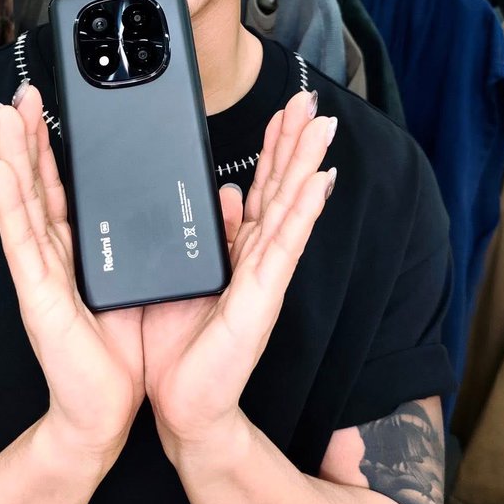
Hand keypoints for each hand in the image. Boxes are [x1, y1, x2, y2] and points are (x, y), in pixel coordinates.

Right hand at [0, 84, 144, 459]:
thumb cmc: (120, 349)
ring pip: (20, 202)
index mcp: (75, 250)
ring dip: (11, 157)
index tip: (47, 107)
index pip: (58, 187)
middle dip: (25, 138)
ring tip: (3, 118)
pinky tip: (0, 172)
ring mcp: (38, 272)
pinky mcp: (37, 293)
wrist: (103, 407)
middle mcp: (50, 255)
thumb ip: (145, 238)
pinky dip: (8, 203)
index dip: (49, 146)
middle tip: (19, 95)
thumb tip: (163, 200)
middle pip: (33, 185)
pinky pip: (20, 239)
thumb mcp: (139, 278)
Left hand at [141, 90, 336, 454]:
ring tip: (322, 127)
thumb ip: (213, 232)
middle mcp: (259, 257)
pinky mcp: (262, 295)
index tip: (285, 112)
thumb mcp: (190, 273)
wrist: (184, 402)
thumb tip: (229, 190)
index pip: (262, 187)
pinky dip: (303, 211)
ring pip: (290, 207)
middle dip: (295, 142)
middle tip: (310, 101)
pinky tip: (320, 183)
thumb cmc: (182, 344)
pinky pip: (285, 243)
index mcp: (239, 250)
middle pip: (282, 187)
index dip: (274, 148)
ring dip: (307, 164)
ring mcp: (265, 274)